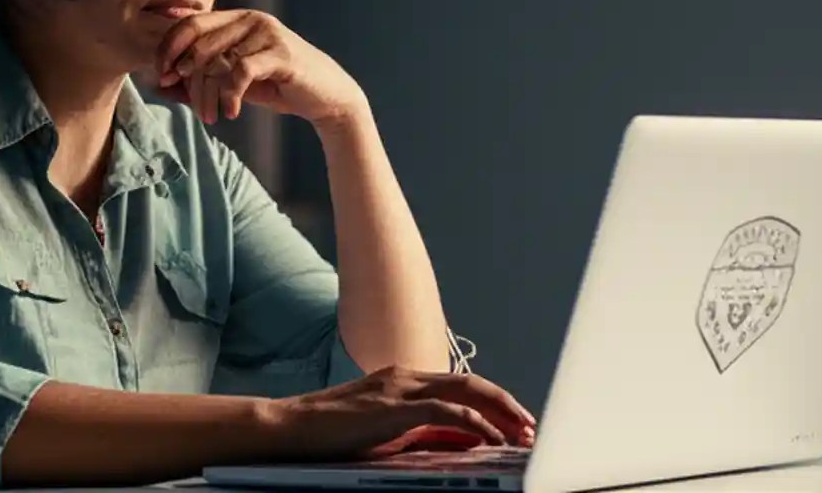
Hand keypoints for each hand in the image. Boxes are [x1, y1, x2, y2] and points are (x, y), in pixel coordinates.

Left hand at [155, 10, 366, 125]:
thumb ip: (204, 77)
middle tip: (194, 108)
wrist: (325, 97)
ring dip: (208, 96)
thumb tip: (164, 85)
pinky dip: (231, 96)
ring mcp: (267, 34)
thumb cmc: (278, 87)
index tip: (162, 78)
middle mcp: (250, 19)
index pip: (189, 24)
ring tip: (212, 117)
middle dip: (188, 81)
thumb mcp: (234, 81)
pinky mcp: (281, 54)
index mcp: (236, 18)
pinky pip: (241, 72)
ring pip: (217, 61)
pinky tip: (233, 112)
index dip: (168, 49)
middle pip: (199, 45)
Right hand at [259, 365, 536, 461]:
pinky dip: (474, 424)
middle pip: (471, 383)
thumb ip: (419, 433)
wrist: (289, 428)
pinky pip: (445, 412)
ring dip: (500, 411)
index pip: (460, 385)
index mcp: (403, 381)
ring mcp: (398, 388)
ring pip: (465, 391)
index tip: (516, 424)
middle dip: (506, 404)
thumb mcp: (384, 433)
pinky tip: (490, 439)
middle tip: (531, 427)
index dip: (493, 402)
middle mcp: (405, 377)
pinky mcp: (391, 407)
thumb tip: (459, 443)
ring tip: (522, 432)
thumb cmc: (331, 436)